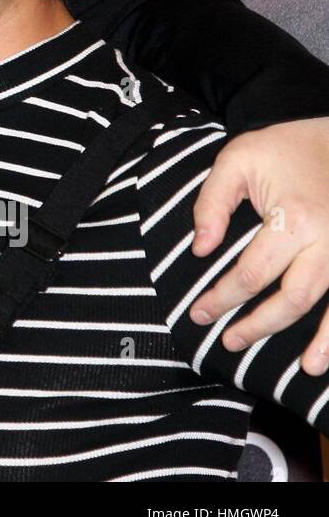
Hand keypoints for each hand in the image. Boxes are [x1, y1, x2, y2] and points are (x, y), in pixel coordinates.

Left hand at [190, 116, 328, 374]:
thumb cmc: (283, 147)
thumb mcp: (236, 160)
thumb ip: (211, 204)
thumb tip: (200, 251)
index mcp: (294, 218)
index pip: (251, 272)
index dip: (222, 297)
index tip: (200, 313)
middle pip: (292, 297)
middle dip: (259, 324)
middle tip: (229, 340)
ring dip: (320, 341)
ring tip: (304, 369)